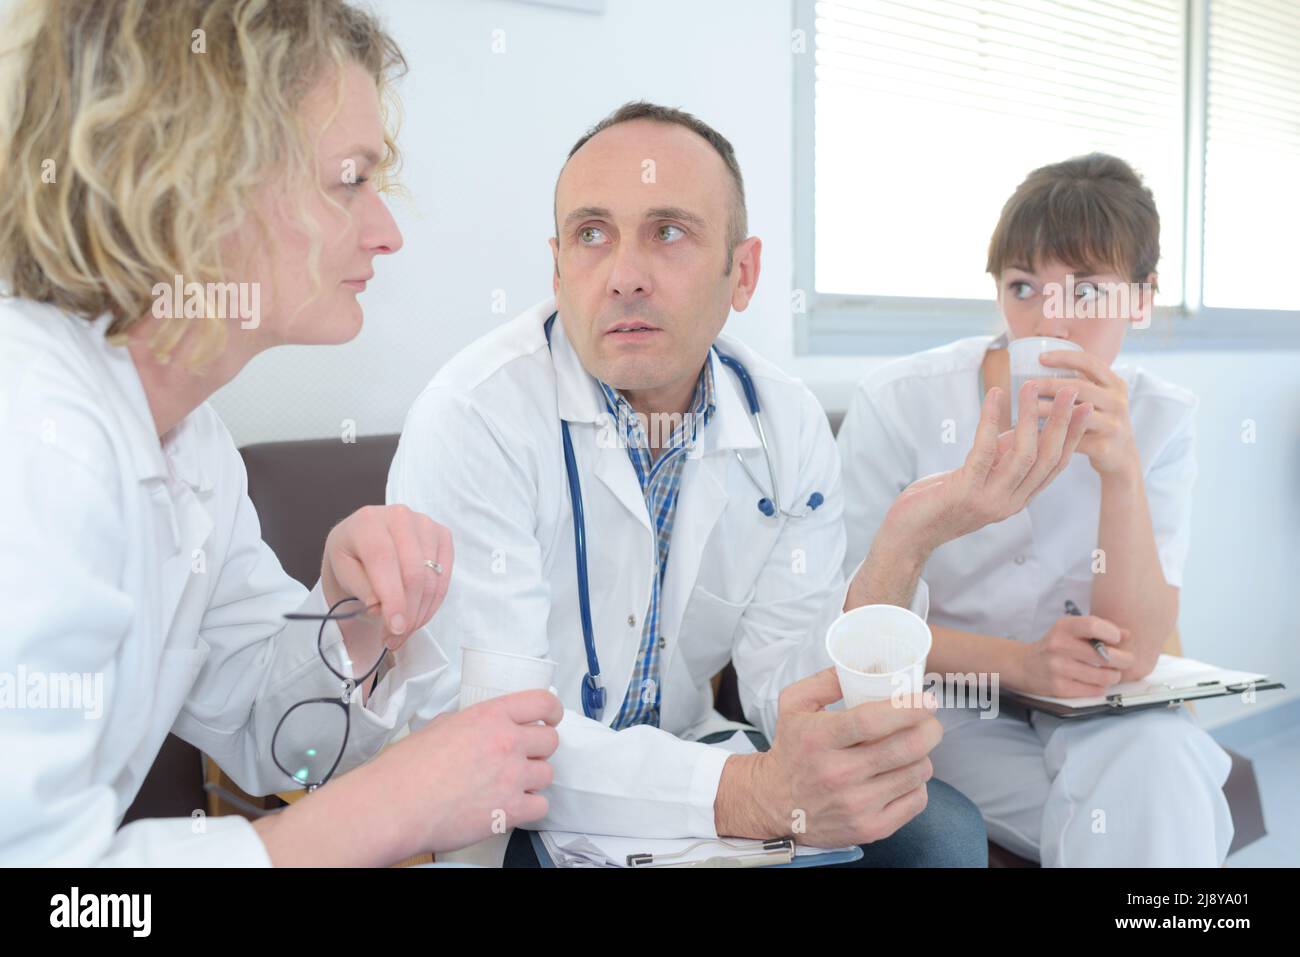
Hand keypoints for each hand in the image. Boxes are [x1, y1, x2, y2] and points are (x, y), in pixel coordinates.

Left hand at [321, 505, 453, 659]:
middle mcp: (398, 516)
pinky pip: (444, 576)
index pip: (384, 561)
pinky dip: (433, 602)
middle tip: (395, 638)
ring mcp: (424, 523)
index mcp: (367, 521)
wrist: (362, 543)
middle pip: (413, 572)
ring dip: (420, 612)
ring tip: (403, 630)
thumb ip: (361, 589)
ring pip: (431, 578)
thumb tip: (381, 608)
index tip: (395, 628)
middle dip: (408, 612)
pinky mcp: (441, 534)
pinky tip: (417, 614)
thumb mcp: (343, 574)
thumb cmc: (350, 558)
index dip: (392, 598)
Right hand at [363, 689, 562, 855]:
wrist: (394, 805)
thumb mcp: (441, 725)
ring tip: (507, 786)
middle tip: (520, 758)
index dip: (552, 710)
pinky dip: (528, 808)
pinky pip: (541, 806)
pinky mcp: (510, 810)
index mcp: (490, 716)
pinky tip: (507, 806)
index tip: (551, 718)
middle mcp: (507, 742)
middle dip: (538, 749)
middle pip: (550, 740)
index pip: (543, 701)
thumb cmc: (406, 768)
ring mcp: (512, 776)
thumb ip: (473, 723)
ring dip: (532, 779)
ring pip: (548, 774)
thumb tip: (484, 727)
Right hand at [741, 668, 940, 847]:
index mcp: (819, 738)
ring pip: (916, 773)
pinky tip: (903, 775)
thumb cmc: (791, 748)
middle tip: (931, 721)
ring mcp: (855, 805)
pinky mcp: (869, 829)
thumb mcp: (794, 704)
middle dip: (930, 730)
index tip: (928, 700)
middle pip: (903, 748)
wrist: (773, 803)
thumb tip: (870, 667)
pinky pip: (916, 801)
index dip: (907, 709)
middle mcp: (837, 774)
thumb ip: (826, 680)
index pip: (871, 721)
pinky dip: (917, 784)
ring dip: (922, 755)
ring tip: (912, 748)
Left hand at [883, 380, 1091, 555]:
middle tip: (1071, 391)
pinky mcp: (966, 490)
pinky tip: (995, 396)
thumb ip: (1000, 457)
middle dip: (1062, 422)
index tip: (1085, 409)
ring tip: (1032, 386)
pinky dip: (991, 420)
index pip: (1055, 466)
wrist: (908, 535)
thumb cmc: (938, 502)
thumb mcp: (977, 477)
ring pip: (1023, 453)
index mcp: (1017, 499)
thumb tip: (1020, 426)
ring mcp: (990, 499)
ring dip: (1030, 417)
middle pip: (1047, 458)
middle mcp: (1010, 502)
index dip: (1073, 437)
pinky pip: (985, 450)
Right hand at [1014, 615, 1134, 696]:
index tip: (1117, 640)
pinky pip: (1094, 690)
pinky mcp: (1059, 687)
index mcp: (1063, 628)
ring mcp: (1058, 668)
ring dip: (1114, 676)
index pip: (1094, 626)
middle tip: (1126, 661)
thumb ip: (1098, 629)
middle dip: (1123, 660)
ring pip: (1104, 676)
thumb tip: (1127, 635)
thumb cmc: (1053, 646)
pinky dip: (1101, 687)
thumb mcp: (1070, 630)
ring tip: (1111, 673)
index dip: (1112, 633)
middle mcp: (1059, 646)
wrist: (1023, 665)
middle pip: (1106, 655)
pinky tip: (1096, 682)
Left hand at [1036, 350, 1138, 476]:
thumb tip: (1039, 365)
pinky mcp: (1104, 447)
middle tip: (1027, 385)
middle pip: (1080, 387)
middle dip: (1050, 384)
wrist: (1122, 458)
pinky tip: (1032, 434)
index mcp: (1115, 385)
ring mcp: (1113, 425)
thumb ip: (1081, 384)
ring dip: (1047, 410)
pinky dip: (1051, 436)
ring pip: (1075, 414)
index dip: (1065, 357)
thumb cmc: (1100, 422)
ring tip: (1026, 409)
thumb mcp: (1100, 399)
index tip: (1040, 358)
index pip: (1090, 363)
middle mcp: (1118, 402)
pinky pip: (1072, 439)